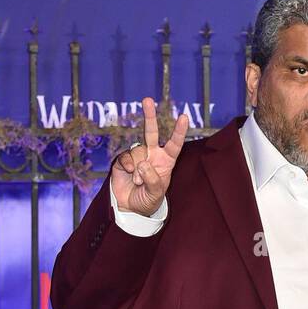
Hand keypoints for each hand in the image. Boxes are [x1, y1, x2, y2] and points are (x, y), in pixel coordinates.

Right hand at [110, 96, 188, 215]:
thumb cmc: (148, 201)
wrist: (130, 208)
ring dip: (138, 169)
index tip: (183, 117)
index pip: (174, 144)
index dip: (179, 132)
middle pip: (151, 132)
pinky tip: (129, 173)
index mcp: (166, 161)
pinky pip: (126, 157)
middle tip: (147, 100)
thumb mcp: (155, 194)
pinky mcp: (124, 160)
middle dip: (149, 116)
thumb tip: (142, 163)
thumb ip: (152, 180)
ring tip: (138, 182)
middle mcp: (152, 155)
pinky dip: (128, 165)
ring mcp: (137, 156)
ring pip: (138, 151)